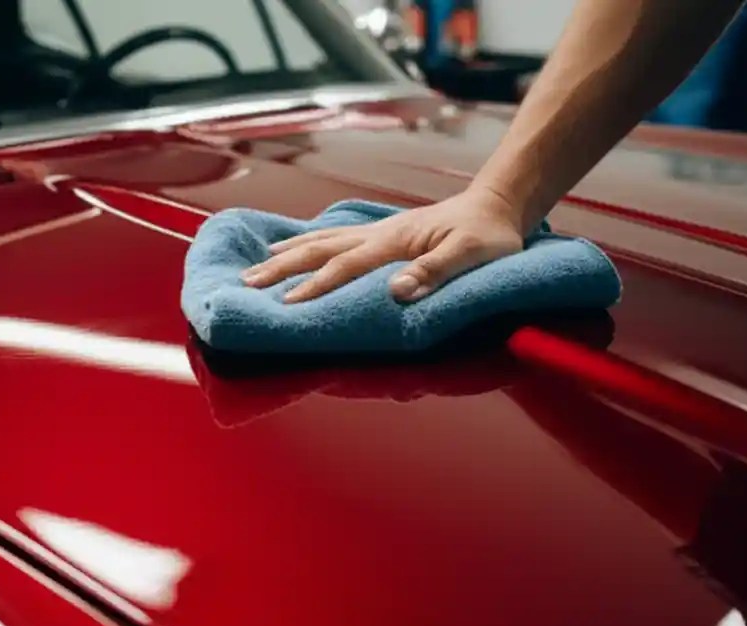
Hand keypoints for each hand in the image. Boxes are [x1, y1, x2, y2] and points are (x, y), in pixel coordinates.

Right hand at [240, 187, 524, 302]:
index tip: (285, 302)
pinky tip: (292, 246)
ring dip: (287, 254)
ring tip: (257, 264)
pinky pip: (334, 237)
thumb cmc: (491, 234)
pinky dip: (307, 242)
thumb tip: (394, 291)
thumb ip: (435, 272)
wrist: (498, 203)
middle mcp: (378, 234)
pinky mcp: (382, 233)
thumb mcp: (473, 255)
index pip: (346, 266)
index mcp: (395, 242)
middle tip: (248, 282)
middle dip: (282, 266)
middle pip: (320, 249)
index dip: (316, 285)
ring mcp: (378, 232)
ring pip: (322, 241)